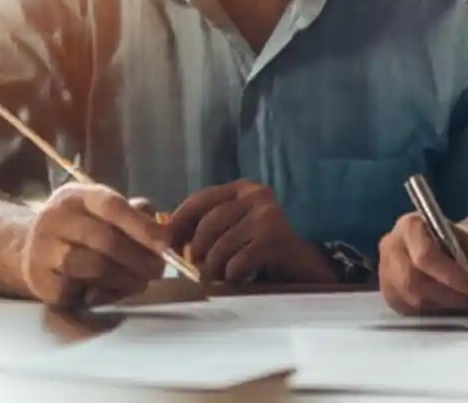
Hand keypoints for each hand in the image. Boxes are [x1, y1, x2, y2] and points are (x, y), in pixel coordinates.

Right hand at [20, 184, 169, 307]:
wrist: (29, 248)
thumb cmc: (80, 228)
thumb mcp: (102, 211)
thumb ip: (134, 214)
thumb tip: (164, 230)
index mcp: (76, 196)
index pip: (112, 206)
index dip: (142, 226)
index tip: (166, 243)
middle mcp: (55, 219)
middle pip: (105, 240)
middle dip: (139, 258)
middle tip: (158, 270)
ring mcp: (43, 250)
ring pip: (93, 267)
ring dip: (125, 279)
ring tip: (140, 282)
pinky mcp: (40, 281)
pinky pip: (80, 291)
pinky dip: (103, 295)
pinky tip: (112, 292)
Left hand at [167, 180, 332, 283]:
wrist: (301, 265)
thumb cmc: (260, 248)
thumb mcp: (234, 228)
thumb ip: (208, 225)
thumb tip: (166, 234)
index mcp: (243, 188)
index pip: (201, 198)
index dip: (180, 220)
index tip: (166, 240)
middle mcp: (257, 195)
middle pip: (209, 222)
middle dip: (197, 249)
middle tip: (194, 268)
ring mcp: (268, 216)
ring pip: (221, 245)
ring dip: (213, 267)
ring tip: (214, 277)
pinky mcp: (275, 239)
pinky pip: (237, 262)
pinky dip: (231, 275)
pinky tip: (238, 279)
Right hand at [378, 212, 467, 315]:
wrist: (456, 255)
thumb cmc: (467, 247)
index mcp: (411, 225)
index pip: (425, 256)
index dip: (450, 276)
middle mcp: (391, 246)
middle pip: (412, 281)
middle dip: (446, 295)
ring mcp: (385, 272)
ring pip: (409, 299)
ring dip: (440, 306)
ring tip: (462, 303)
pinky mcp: (389, 294)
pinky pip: (407, 310)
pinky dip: (431, 312)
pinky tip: (447, 306)